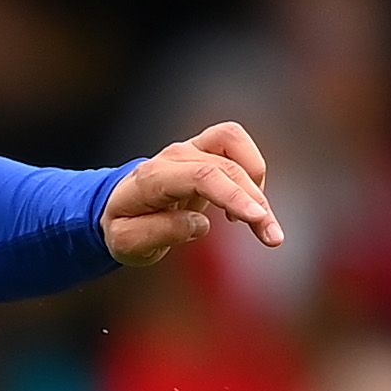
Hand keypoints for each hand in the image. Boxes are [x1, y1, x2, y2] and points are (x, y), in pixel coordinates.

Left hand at [103, 121, 283, 265]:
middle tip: (272, 238)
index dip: (232, 194)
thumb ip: (158, 233)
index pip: (201, 176)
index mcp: (152, 178)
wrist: (118, 205)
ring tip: (260, 222)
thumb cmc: (124, 227)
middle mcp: (174, 156)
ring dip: (257, 182)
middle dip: (256, 203)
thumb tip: (200, 224)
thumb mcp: (127, 244)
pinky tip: (245, 208)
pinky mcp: (206, 149)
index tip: (257, 218)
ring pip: (236, 146)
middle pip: (226, 169)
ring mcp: (191, 148)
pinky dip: (252, 173)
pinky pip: (239, 147)